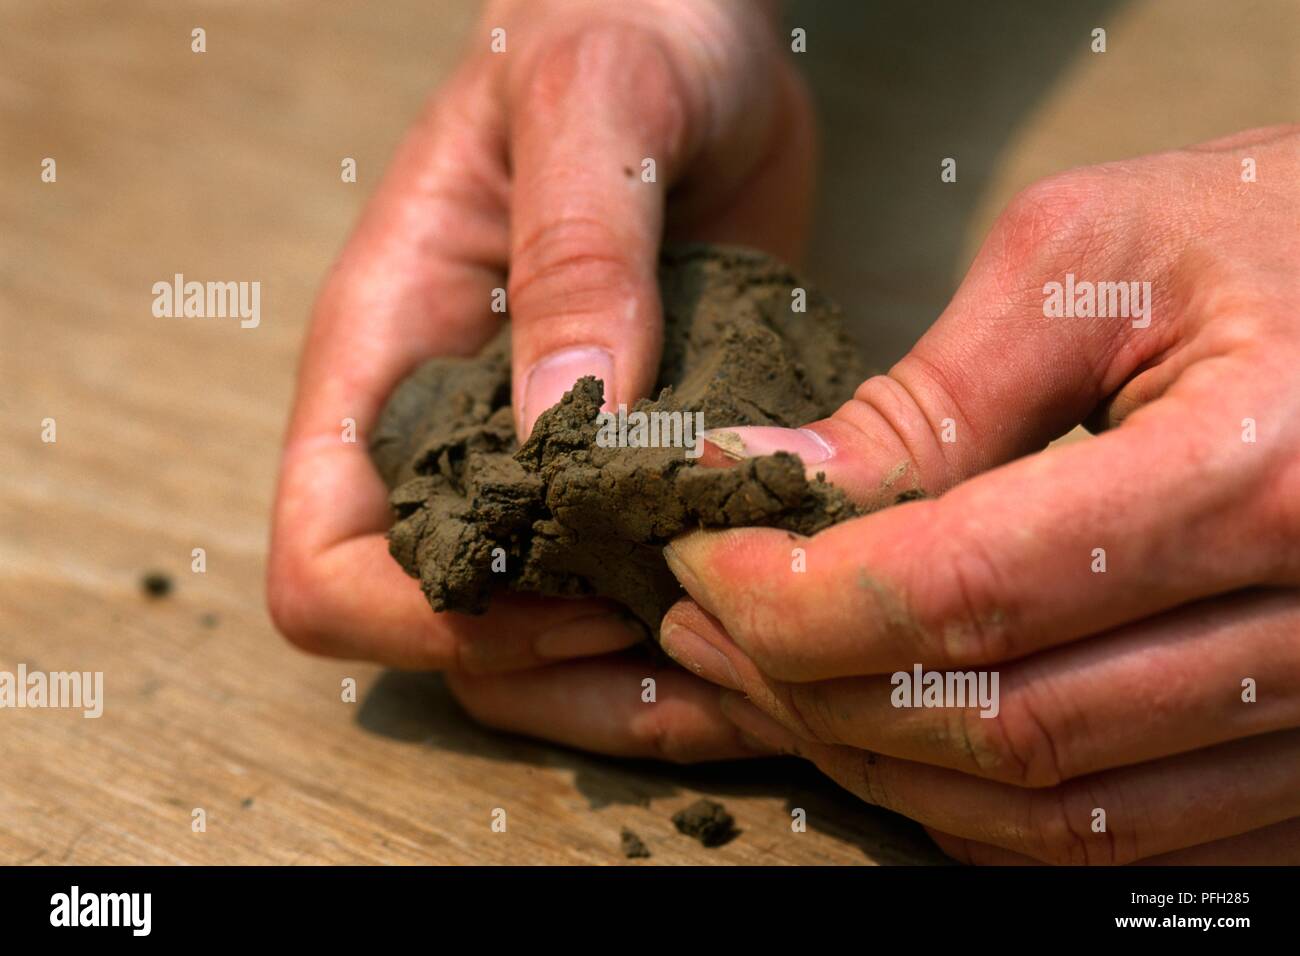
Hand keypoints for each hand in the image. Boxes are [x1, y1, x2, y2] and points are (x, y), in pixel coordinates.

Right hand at [268, 0, 811, 748]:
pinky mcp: (630, 469)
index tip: (566, 587)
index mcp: (388, 361)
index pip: (322, 567)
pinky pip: (634, 598)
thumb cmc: (618, 29)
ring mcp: (542, 467)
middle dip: (555, 670)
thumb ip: (574, 253)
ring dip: (631, 678)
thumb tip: (562, 426)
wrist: (693, 30)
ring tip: (754, 645)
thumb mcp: (593, 104)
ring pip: (539, 648)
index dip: (419, 616)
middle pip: (443, 638)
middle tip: (703, 630)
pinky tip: (780, 609)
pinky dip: (694, 633)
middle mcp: (451, 438)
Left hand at [659, 125, 1299, 860]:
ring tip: (767, 679)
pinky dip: (982, 805)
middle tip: (702, 624)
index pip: (964, 592)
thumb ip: (933, 395)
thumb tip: (770, 478)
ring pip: (1052, 812)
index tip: (698, 557)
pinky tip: (891, 736)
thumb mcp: (1096, 259)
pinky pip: (1122, 839)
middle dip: (809, 685)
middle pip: (998, 721)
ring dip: (878, 762)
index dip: (796, 595)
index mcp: (1257, 473)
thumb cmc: (1271, 234)